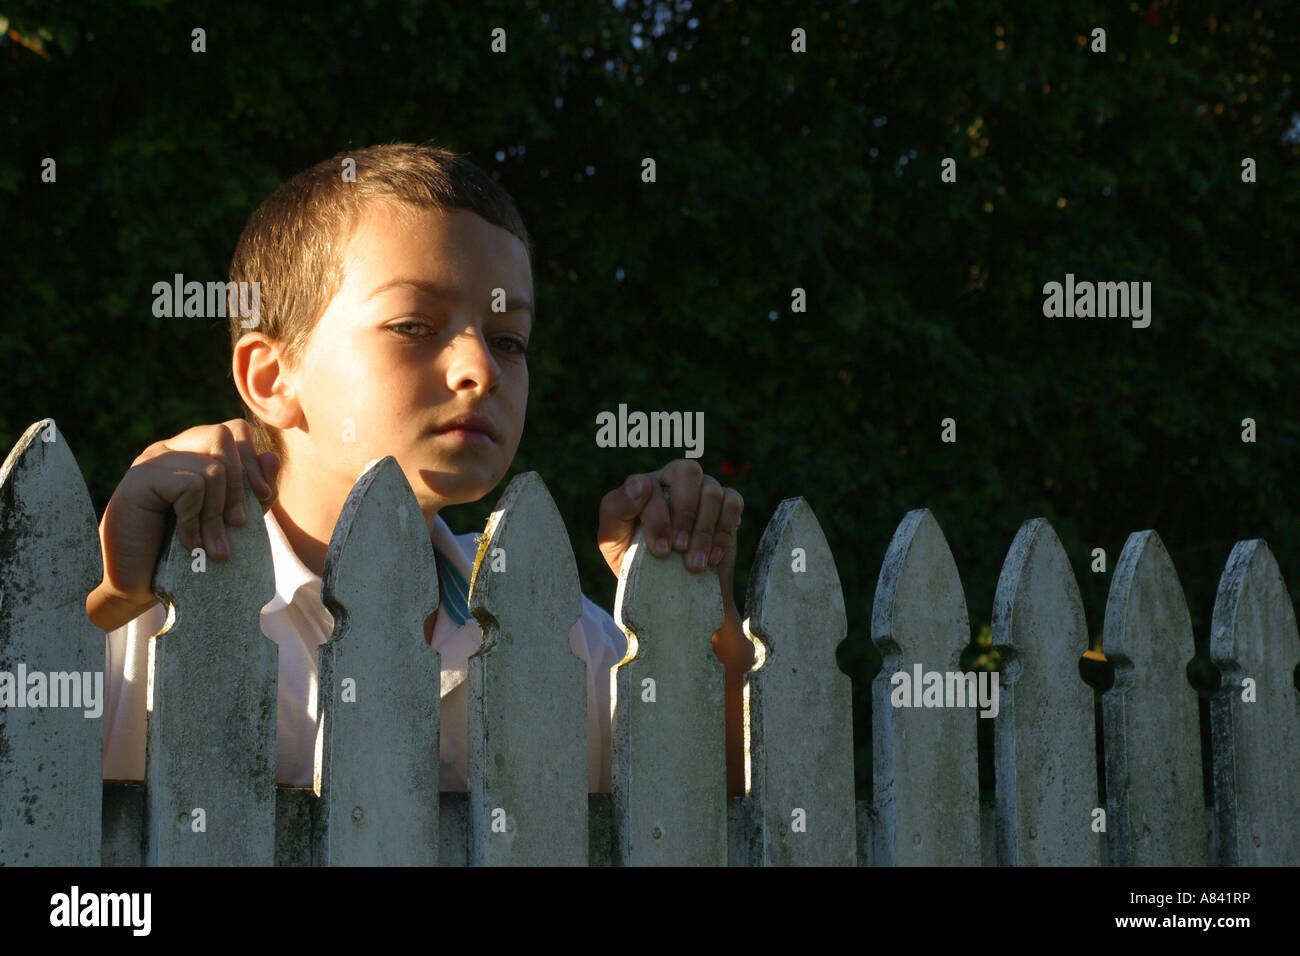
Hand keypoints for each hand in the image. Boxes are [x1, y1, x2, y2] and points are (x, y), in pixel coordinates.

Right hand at [86, 419, 280, 631]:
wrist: (140, 584)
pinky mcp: (140, 478)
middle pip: (224, 436)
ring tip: (210, 545)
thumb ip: (255, 491)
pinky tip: (187, 541)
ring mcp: (152, 459)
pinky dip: (195, 518)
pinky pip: (191, 485)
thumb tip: (272, 457)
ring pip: (212, 467)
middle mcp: (171, 448)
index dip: (254, 461)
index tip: (263, 497)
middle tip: (238, 524)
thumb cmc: (187, 551)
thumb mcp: (232, 520)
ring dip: (217, 513)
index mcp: (193, 451)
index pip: (235, 430)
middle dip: (241, 485)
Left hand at [597, 459, 750, 667]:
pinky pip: (732, 503)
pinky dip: (723, 532)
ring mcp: (704, 489)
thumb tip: (640, 484)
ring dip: (703, 530)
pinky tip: (713, 558)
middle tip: (679, 549)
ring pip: (712, 491)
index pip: (653, 485)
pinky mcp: (727, 504)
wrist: (669, 590)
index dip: (658, 517)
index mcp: (646, 483)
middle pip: (687, 471)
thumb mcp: (612, 539)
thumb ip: (615, 508)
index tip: (660, 551)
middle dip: (685, 513)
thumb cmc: (634, 560)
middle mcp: (676, 479)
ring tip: (694, 564)